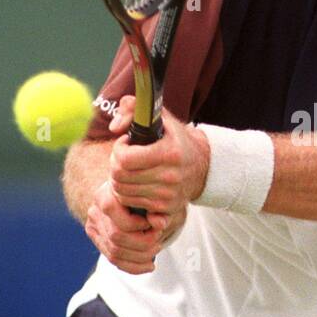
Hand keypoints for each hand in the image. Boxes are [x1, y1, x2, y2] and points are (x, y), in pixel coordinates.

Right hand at [84, 178, 172, 275]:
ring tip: (155, 252)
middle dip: (142, 245)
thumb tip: (161, 223)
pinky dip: (133, 266)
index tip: (156, 226)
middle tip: (159, 242)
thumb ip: (159, 210)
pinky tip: (149, 265)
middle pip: (116, 238)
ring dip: (140, 258)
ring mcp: (93, 226)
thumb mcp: (154, 199)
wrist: (128, 191)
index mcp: (107, 195)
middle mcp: (95, 210)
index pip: (122, 221)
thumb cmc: (145, 194)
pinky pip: (112, 259)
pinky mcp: (96, 238)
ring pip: (114, 253)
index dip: (142, 228)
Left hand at [107, 95, 209, 217]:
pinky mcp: (165, 208)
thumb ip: (133, 108)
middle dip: (115, 163)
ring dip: (118, 179)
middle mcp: (170, 177)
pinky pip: (130, 204)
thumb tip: (114, 127)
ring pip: (121, 192)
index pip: (125, 159)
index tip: (126, 143)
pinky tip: (135, 184)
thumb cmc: (174, 139)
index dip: (118, 149)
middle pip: (119, 176)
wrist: (201, 166)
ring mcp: (167, 195)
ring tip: (129, 169)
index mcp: (169, 153)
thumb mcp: (159, 116)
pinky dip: (127, 194)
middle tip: (124, 157)